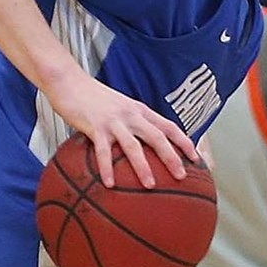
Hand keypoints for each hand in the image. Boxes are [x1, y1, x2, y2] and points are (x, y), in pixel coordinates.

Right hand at [44, 71, 196, 187]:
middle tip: (182, 176)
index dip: (185, 142)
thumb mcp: (121, 107)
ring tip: (151, 186)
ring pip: (134, 146)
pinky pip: (104, 151)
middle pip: (158, 137)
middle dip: (172, 157)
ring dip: (143, 167)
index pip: (170, 126)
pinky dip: (107, 168)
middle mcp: (131, 115)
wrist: (69, 81)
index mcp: (140, 110)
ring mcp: (114, 121)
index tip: (196, 158)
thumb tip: (144, 144)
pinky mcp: (95, 127)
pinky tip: (110, 184)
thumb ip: (133, 122)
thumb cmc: (94, 97)